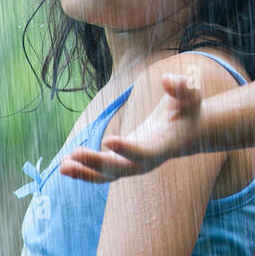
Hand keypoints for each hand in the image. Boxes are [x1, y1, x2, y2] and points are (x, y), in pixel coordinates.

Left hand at [60, 72, 203, 182]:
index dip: (127, 148)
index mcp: (163, 145)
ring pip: (108, 176)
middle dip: (97, 163)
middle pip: (121, 169)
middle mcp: (148, 161)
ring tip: (62, 165)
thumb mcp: (192, 95)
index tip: (108, 140)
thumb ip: (182, 87)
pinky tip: (65, 165)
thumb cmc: (189, 110)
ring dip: (85, 172)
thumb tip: (167, 79)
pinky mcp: (125, 163)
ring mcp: (135, 165)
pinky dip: (85, 170)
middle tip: (75, 154)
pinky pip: (103, 172)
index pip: (144, 151)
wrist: (189, 132)